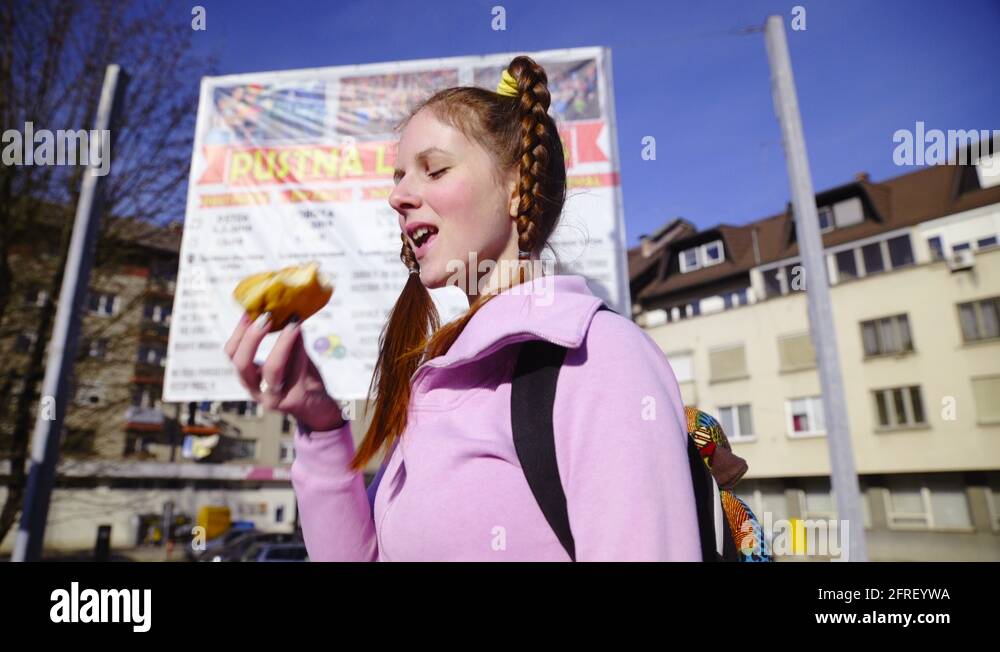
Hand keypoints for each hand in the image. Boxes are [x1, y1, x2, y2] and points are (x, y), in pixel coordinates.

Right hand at [224, 311, 344, 431]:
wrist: (320, 408)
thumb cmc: (303, 379)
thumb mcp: (293, 357)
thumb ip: (289, 340)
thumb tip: (288, 310)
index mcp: (250, 378)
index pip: (232, 355)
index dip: (238, 333)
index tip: (249, 312)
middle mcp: (256, 390)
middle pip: (241, 364)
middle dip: (252, 338)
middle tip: (266, 317)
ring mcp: (274, 398)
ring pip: (272, 369)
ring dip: (282, 342)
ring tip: (292, 323)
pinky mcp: (294, 400)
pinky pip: (296, 371)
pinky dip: (300, 350)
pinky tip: (302, 334)